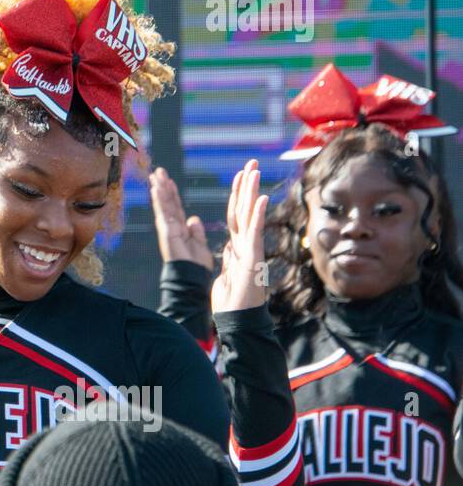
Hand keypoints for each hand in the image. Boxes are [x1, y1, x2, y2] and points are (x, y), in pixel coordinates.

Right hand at [149, 167, 213, 269]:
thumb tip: (193, 219)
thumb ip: (197, 231)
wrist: (192, 277)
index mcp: (181, 229)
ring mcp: (168, 228)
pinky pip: (163, 212)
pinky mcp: (167, 230)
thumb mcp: (200, 244)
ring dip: (160, 188)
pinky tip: (156, 188)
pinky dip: (159, 200)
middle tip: (158, 171)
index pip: (176, 207)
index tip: (169, 180)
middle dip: (163, 186)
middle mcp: (172, 227)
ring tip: (156, 174)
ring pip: (164, 204)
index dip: (173, 194)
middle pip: (168, 202)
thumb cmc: (196, 266)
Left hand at [211, 159, 269, 313]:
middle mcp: (245, 246)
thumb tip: (227, 250)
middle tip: (250, 162)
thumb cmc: (232, 303)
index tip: (240, 176)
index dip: (236, 196)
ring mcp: (250, 251)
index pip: (235, 216)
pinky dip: (256, 215)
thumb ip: (228, 261)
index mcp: (237, 248)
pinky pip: (254, 234)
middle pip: (243, 210)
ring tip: (253, 170)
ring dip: (250, 193)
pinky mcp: (252, 260)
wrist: (238, 322)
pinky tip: (261, 198)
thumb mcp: (225, 276)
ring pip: (248, 217)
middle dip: (246, 186)